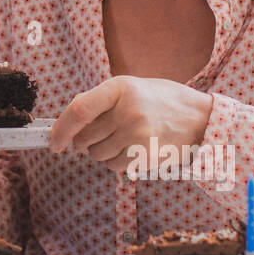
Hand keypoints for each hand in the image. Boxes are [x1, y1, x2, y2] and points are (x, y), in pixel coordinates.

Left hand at [49, 76, 213, 171]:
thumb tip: (65, 120)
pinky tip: (132, 148)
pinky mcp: (146, 155)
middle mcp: (128, 111)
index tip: (54, 142)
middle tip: (98, 135)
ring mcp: (138, 134)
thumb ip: (98, 100)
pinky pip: (114, 166)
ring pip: (97, 155)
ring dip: (101, 152)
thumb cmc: (158, 100)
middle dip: (82, 142)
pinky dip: (116, 162)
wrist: (199, 117)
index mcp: (120, 88)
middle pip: (84, 138)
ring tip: (123, 137)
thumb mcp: (129, 88)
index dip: (61, 129)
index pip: (79, 110)